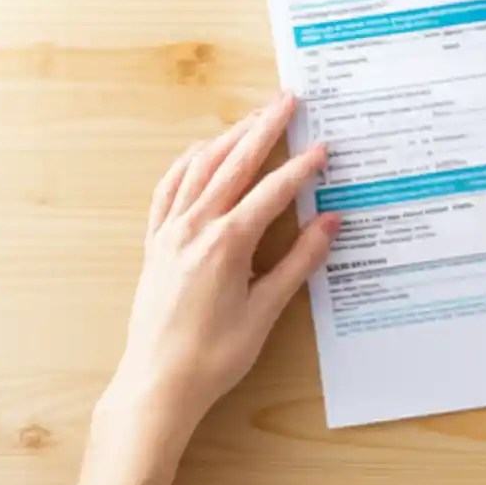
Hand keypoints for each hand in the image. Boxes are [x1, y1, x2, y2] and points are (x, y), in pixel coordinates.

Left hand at [102, 93, 340, 429]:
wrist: (157, 384)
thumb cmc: (214, 356)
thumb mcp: (266, 310)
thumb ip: (299, 261)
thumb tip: (331, 223)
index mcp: (225, 244)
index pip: (271, 192)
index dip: (301, 167)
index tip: (324, 147)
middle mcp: (193, 228)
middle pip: (234, 164)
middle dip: (263, 128)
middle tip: (287, 100)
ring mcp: (169, 233)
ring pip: (199, 168)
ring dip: (228, 138)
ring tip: (253, 116)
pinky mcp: (154, 244)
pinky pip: (169, 189)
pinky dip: (188, 164)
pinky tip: (201, 153)